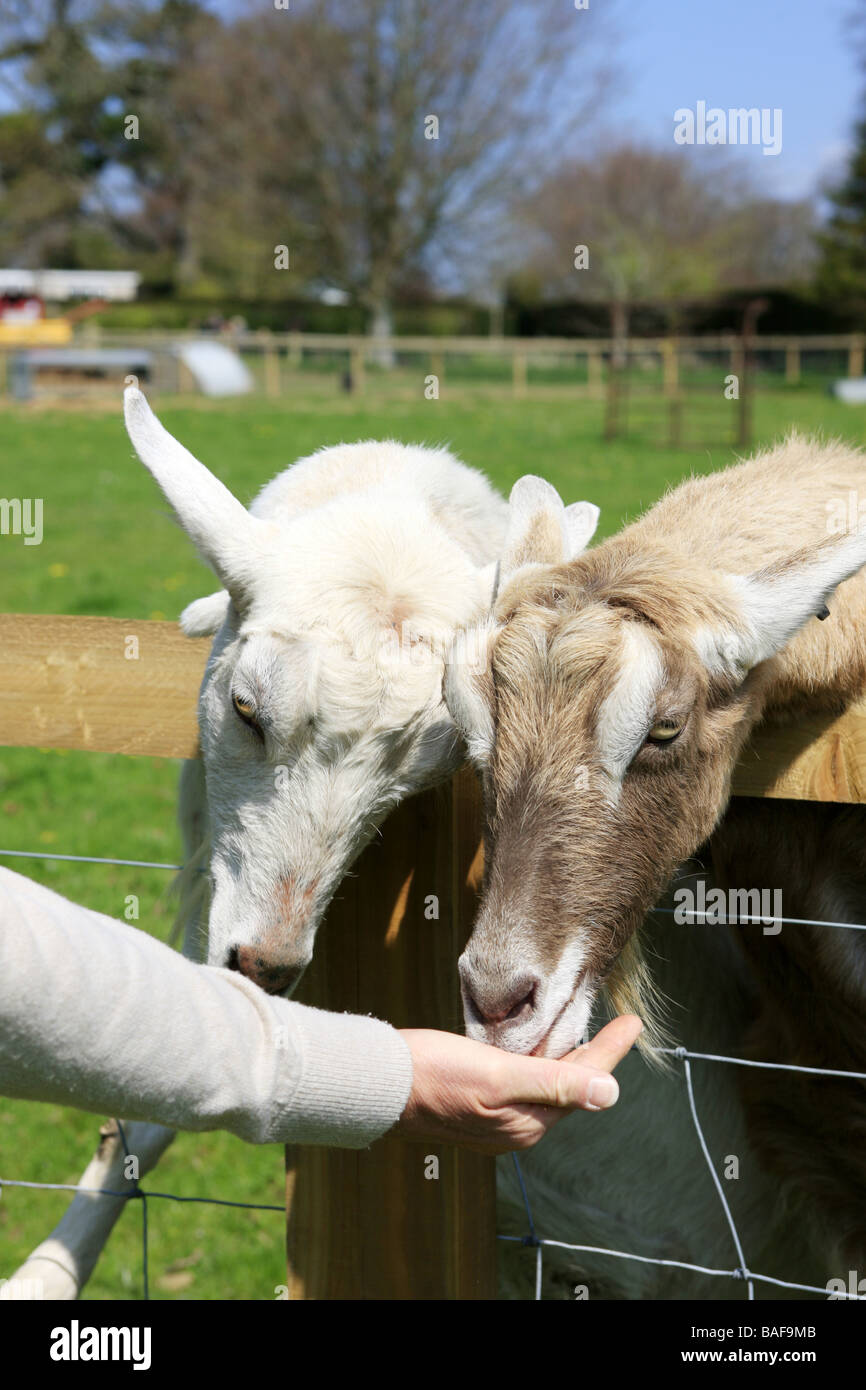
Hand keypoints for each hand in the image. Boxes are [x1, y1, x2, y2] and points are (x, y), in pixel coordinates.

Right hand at [392, 1014, 642, 1153]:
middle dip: (595, 1055)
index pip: (585, 1082)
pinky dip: (538, 1064)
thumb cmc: (434, 1074)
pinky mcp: (478, 1108)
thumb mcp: (498, 1074)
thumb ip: (554, 1082)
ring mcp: (497, 1121)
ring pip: (546, 1085)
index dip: (611, 1049)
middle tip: (619, 1024)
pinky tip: (537, 1048)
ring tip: (587, 1032)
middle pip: (569, 1085)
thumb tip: (609, 1094)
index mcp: (528, 1122)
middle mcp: (517, 1127)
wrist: (380, 1086)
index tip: (634, 1022)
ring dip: (567, 1059)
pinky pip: (522, 1085)